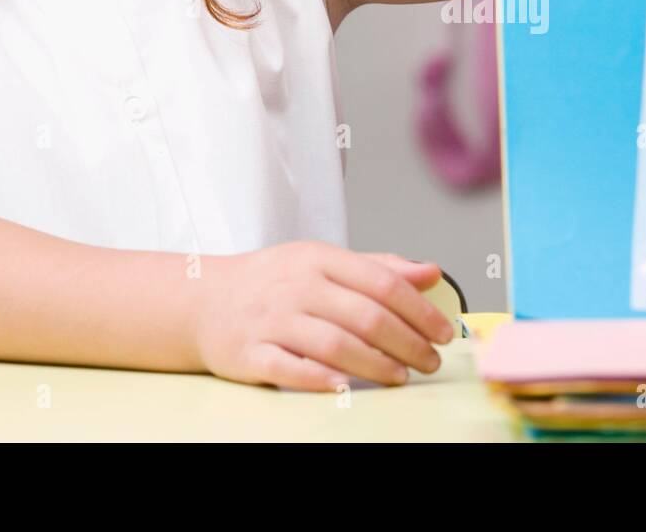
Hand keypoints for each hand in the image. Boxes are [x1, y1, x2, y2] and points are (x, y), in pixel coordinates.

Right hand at [192, 240, 453, 390]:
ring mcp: (271, 320)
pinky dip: (320, 378)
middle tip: (430, 361)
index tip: (443, 331)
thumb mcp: (323, 262)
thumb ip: (379, 268)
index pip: (382, 283)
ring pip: (334, 343)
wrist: (202, 299)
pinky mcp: (248, 352)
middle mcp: (296, 286)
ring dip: (375, 364)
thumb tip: (431, 272)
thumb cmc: (274, 282)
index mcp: (319, 259)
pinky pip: (288, 367)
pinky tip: (347, 387)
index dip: (419, 310)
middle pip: (364, 316)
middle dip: (407, 342)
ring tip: (401, 376)